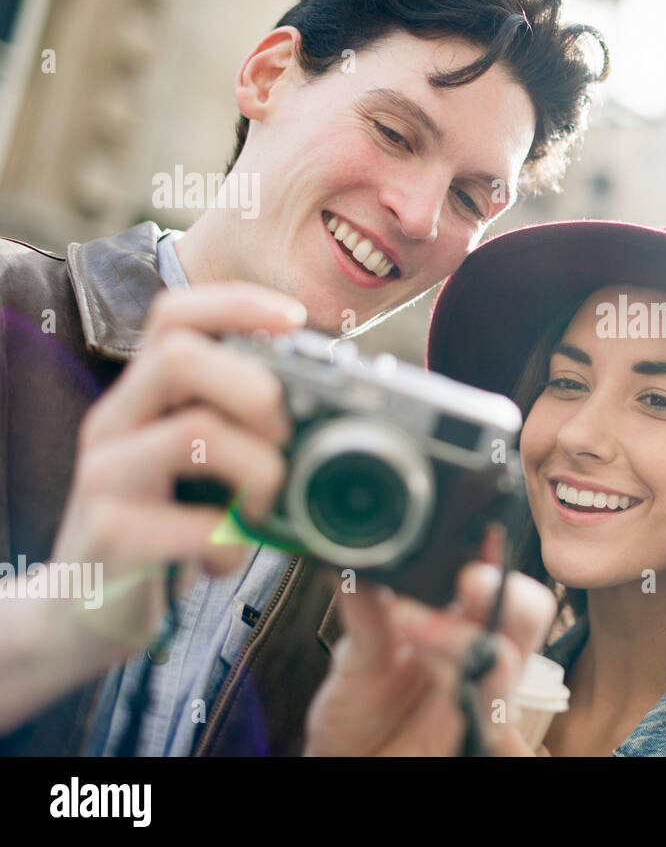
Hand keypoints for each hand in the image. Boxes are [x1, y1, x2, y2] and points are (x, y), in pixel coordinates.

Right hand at [45, 282, 304, 675]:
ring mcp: (106, 476)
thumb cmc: (161, 532)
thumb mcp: (198, 471)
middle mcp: (115, 423)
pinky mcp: (110, 535)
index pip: (174, 315)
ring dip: (258, 469)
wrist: (79, 617)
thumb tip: (332, 415)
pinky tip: (226, 558)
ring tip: (262, 507)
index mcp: (143, 398)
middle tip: (284, 433)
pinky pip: (193, 524)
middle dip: (253, 384)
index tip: (296, 320)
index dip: (237, 303)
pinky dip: (232, 541)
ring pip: (193, 433)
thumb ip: (241, 434)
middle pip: (178, 354)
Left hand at [305, 559, 557, 756]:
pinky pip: (493, 711)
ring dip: (460, 634)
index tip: (482, 530)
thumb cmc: (361, 712)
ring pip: (509, 657)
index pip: (501, 578)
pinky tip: (425, 660)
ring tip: (407, 621)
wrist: (348, 763)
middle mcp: (483, 655)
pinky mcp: (476, 737)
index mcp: (463, 622)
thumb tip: (352, 558)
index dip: (500, 551)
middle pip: (529, 613)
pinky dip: (456, 674)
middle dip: (503, 590)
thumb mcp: (357, 651)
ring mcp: (485, 697)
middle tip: (466, 578)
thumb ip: (365, 607)